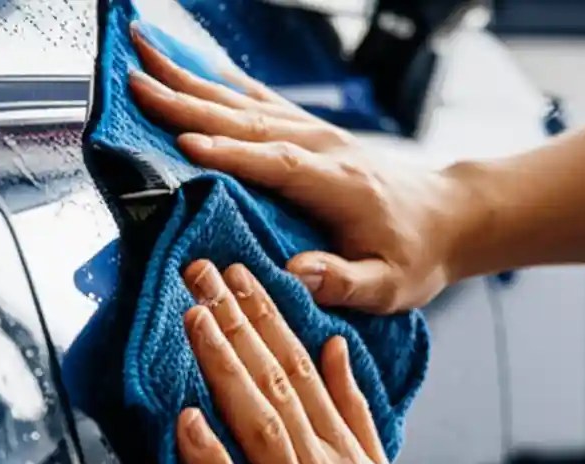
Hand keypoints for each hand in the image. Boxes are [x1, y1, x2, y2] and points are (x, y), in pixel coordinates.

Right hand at [130, 24, 480, 311]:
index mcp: (337, 184)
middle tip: (135, 83)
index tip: (182, 145)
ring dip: (189, 81)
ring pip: (242, 103)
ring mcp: (315, 134)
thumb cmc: (414, 257)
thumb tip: (297, 274)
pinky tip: (189, 67)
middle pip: (246, 120)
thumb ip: (344, 282)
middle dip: (187, 103)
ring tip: (144, 56)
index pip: (277, 164)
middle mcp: (322, 148)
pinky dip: (218, 83)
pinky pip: (256, 101)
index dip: (231, 154)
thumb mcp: (388, 286)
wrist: (449, 218)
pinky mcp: (308, 133)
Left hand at [174, 259, 420, 463]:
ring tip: (194, 319)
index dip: (265, 313)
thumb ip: (353, 409)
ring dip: (224, 367)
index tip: (237, 269)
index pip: (299, 364)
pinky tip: (185, 420)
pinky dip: (210, 459)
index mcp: (339, 447)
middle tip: (200, 268)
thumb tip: (337, 347)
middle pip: (274, 379)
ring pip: (257, 424)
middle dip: (235, 319)